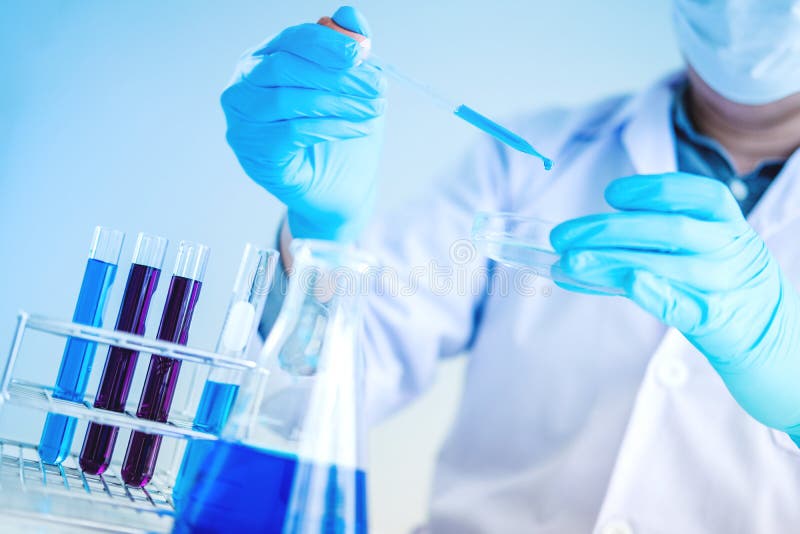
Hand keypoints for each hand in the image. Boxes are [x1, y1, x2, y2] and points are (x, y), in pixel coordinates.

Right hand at [221, 6, 386, 240]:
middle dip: (337, 75)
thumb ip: (348, 50)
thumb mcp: (352, 87)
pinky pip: (291, 133)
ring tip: (374, 109)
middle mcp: (242, 89)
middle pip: (284, 68)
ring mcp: (243, 123)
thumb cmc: (340, 133)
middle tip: (377, 86)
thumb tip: (349, 16)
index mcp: (262, 62)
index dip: (326, 43)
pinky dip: (331, 127)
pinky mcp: (254, 155)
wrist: (338, 189)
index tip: (362, 53)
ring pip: (288, 100)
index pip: (289, 41)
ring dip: (340, 102)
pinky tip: (359, 128)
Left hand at [550, 173, 799, 440]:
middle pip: (672, 228)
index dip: (653, 189)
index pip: (698, 194)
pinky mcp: (717, 324)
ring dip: (612, 260)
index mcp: (731, 226)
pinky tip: (621, 282)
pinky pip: (682, 306)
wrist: (777, 346)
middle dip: (611, 228)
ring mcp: (727, 287)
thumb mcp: (708, 254)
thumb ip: (660, 241)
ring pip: (668, 265)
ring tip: (569, 261)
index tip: (611, 194)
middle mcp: (733, 251)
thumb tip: (587, 237)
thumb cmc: (725, 291)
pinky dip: (652, 292)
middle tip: (563, 235)